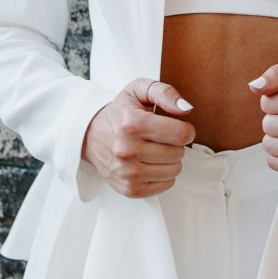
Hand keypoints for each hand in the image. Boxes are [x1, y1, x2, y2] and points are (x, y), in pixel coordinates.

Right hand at [81, 77, 195, 197]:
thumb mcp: (138, 90)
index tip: (179, 127)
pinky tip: (152, 163)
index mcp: (133, 124)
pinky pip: (165, 185)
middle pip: (178, 153)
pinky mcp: (129, 189)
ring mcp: (127, 173)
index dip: (186, 129)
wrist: (91, 135)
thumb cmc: (120, 112)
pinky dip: (164, 174)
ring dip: (170, 159)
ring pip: (174, 170)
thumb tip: (186, 108)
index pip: (180, 134)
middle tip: (161, 137)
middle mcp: (128, 150)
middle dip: (175, 143)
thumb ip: (165, 93)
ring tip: (156, 149)